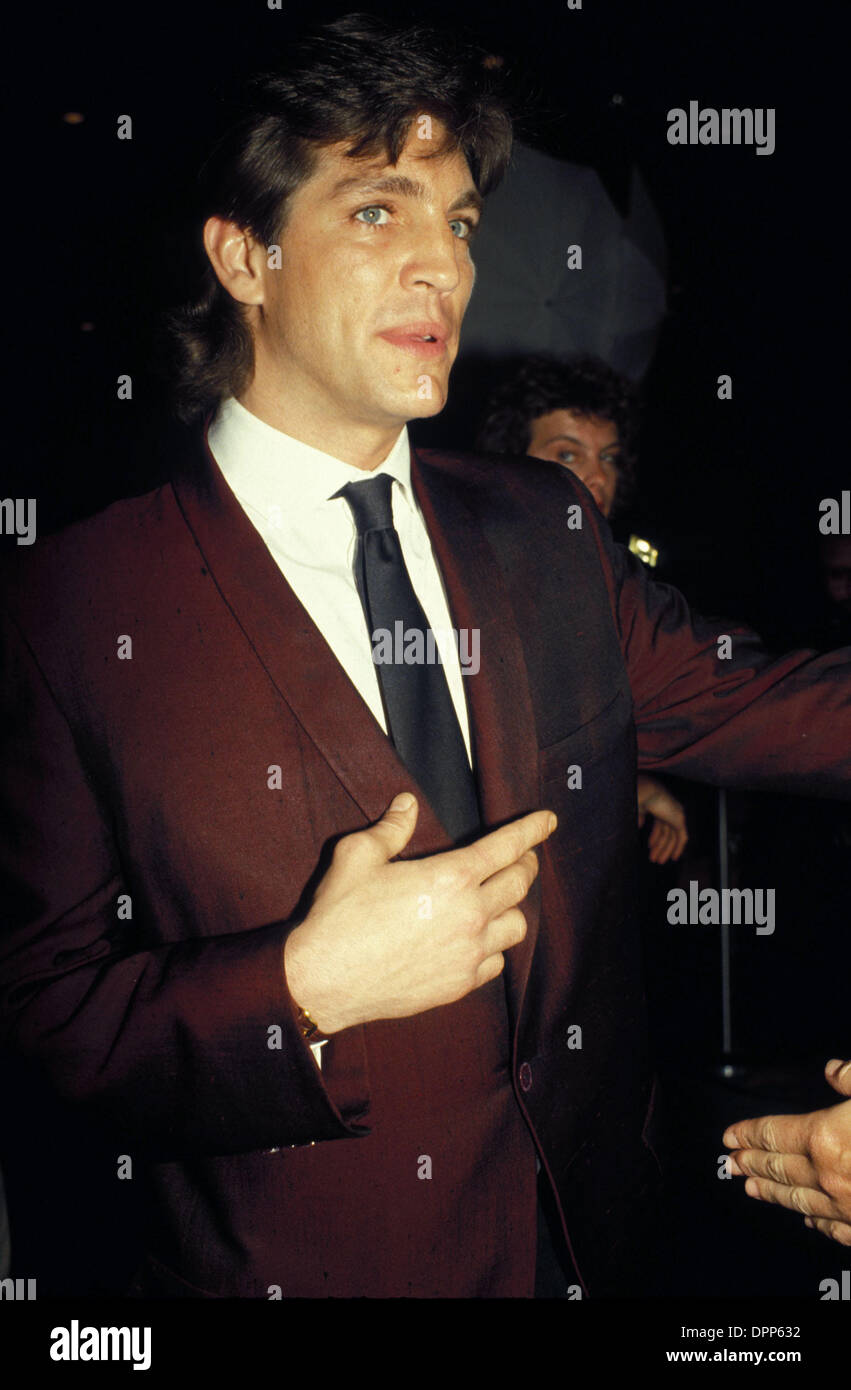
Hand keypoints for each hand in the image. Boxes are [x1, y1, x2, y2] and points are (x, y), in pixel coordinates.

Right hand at [284, 793, 555, 1034]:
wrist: (324, 980)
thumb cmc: (339, 915)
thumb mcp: (358, 856)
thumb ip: (391, 828)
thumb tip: (407, 804)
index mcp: (451, 877)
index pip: (506, 847)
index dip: (531, 830)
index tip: (547, 820)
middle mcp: (470, 915)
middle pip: (519, 884)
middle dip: (526, 864)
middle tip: (523, 856)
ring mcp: (468, 954)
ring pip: (516, 927)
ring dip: (512, 908)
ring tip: (500, 899)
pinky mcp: (459, 984)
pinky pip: (496, 963)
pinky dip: (494, 948)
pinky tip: (479, 940)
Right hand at [636, 775, 687, 863]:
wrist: (645, 791)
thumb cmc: (639, 796)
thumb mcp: (637, 809)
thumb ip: (639, 817)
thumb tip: (639, 825)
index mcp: (660, 806)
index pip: (661, 825)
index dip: (655, 837)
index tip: (650, 847)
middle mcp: (670, 810)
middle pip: (667, 832)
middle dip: (660, 846)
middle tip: (653, 859)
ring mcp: (676, 814)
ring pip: (673, 837)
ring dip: (666, 850)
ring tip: (658, 861)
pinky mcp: (680, 819)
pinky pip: (682, 837)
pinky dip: (679, 848)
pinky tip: (674, 858)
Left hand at [723, 1059, 850, 1245]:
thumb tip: (834, 1071)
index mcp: (827, 1138)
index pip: (774, 1134)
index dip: (749, 1132)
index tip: (730, 1136)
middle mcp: (832, 1177)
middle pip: (779, 1168)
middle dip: (752, 1163)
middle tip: (731, 1162)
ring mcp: (850, 1209)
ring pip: (799, 1201)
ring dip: (773, 1193)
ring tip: (752, 1189)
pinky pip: (833, 1228)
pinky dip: (814, 1222)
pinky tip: (807, 1220)